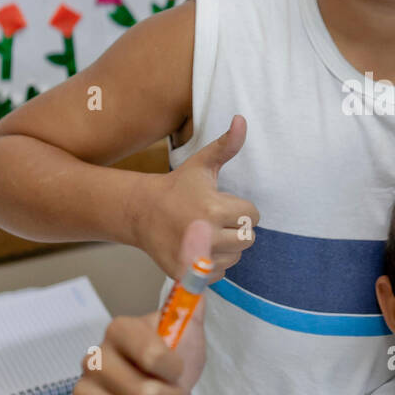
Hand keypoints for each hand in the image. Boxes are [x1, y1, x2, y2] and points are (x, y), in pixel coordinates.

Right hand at [68, 218, 210, 394]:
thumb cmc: (177, 365)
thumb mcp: (192, 326)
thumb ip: (193, 279)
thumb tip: (199, 225)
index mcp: (119, 329)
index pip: (150, 352)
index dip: (172, 367)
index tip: (178, 369)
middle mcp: (93, 355)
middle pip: (144, 393)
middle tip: (168, 393)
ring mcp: (80, 389)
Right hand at [129, 114, 258, 280]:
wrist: (141, 212)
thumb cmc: (177, 187)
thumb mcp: (202, 164)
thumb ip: (226, 145)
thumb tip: (241, 120)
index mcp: (213, 208)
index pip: (253, 215)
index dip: (240, 208)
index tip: (222, 202)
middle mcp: (205, 234)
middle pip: (247, 239)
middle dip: (236, 228)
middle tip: (216, 219)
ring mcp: (194, 256)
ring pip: (235, 257)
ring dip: (226, 247)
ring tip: (207, 232)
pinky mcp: (186, 272)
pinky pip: (218, 274)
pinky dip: (213, 264)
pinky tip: (199, 248)